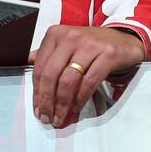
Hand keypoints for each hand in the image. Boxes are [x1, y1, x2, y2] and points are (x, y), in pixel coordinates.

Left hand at [29, 26, 145, 127]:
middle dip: (47, 101)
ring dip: (62, 104)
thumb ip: (48, 53)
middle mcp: (71, 36)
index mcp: (56, 34)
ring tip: (60, 117)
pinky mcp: (107, 54)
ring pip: (68, 80)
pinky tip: (76, 108)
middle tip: (47, 117)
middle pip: (51, 75)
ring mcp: (90, 44)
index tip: (37, 108)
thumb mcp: (67, 44)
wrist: (124, 39)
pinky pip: (89, 82)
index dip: (36, 92)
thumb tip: (26, 62)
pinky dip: (80, 99)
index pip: (40, 67)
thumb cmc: (92, 45)